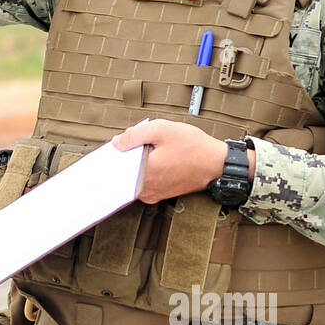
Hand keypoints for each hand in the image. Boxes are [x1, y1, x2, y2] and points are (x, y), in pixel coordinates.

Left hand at [111, 118, 228, 203]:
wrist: (217, 164)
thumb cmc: (194, 147)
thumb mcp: (162, 130)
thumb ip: (135, 135)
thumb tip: (117, 142)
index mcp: (144, 173)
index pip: (114, 169)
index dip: (110, 157)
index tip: (107, 152)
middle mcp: (146, 188)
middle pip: (121, 173)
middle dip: (124, 158)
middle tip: (132, 144)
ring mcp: (153, 193)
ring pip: (131, 178)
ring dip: (134, 164)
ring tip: (149, 150)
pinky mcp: (159, 195)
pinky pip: (142, 182)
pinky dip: (143, 171)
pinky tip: (153, 158)